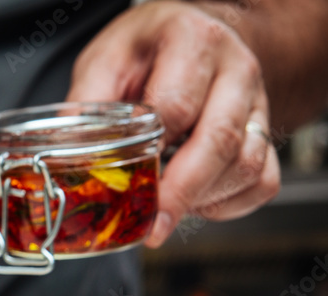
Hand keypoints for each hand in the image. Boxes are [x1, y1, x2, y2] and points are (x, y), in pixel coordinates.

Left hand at [66, 0, 279, 246]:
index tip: (130, 184)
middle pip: (219, 141)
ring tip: (166, 211)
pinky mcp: (267, 134)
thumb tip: (60, 154)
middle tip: (152, 227)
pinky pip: (262, 183)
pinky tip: (195, 203)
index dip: (151, 152)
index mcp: (193, 42)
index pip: (176, 106)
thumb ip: (86, 103)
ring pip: (246, 166)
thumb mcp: (106, 59)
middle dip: (181, 193)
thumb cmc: (148, 50)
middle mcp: (235, 70)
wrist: (194, 35)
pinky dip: (228, 206)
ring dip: (203, 200)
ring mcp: (257, 104)